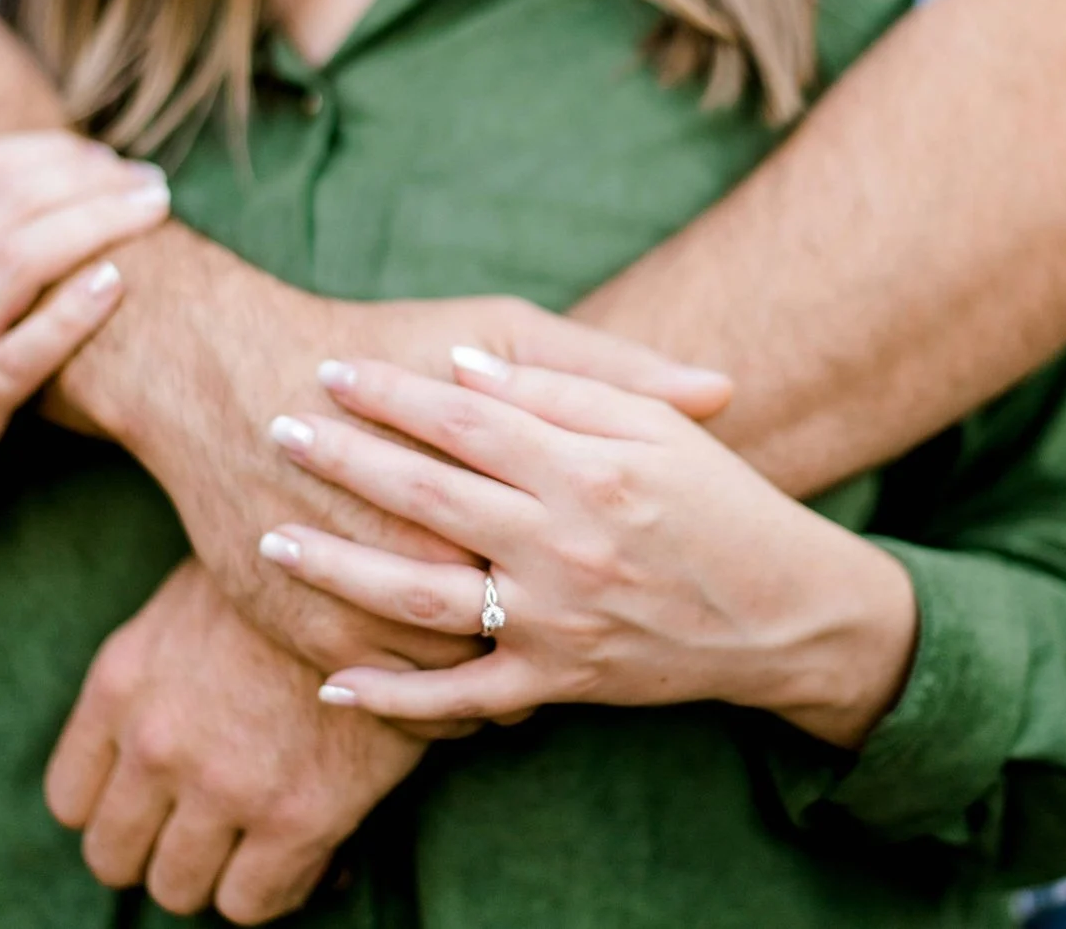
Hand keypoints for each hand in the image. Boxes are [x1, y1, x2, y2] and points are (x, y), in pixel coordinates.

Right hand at [0, 128, 171, 659]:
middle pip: (10, 201)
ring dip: (97, 221)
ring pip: (23, 256)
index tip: (103, 158)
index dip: (52, 152)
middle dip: (89, 176)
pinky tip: (117, 282)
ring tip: (153, 210)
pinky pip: (27, 350)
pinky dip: (72, 313)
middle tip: (145, 181)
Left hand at [45, 560, 423, 922]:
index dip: (112, 813)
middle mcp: (155, 743)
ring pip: (177, 890)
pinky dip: (272, 891)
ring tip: (253, 844)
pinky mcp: (296, 819)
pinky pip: (250, 904)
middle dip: (156, 852)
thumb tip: (157, 735)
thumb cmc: (284, 580)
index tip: (151, 807)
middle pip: (112, 856)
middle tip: (204, 834)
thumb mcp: (185, 606)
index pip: (70, 799)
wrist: (376, 568)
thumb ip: (154, 678)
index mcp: (120, 684)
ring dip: (212, 875)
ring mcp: (222, 786)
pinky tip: (306, 852)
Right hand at [62, 273, 737, 682]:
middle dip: (594, 632)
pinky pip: (396, 699)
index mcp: (492, 470)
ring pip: (471, 673)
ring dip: (516, 682)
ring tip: (555, 672)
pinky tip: (479, 703)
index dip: (640, 568)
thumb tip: (723, 393)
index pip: (590, 544)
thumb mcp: (493, 326)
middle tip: (635, 639)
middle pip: (533, 614)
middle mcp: (431, 543)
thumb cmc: (371, 335)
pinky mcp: (308, 629)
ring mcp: (366, 596)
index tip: (675, 574)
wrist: (216, 371)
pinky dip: (443, 710)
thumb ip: (602, 364)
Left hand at [264, 352, 917, 746]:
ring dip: (338, 569)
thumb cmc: (719, 502)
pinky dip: (396, 697)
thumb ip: (559, 389)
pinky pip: (462, 697)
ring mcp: (556, 621)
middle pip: (426, 498)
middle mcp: (564, 546)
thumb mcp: (654, 427)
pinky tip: (331, 684)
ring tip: (272, 539)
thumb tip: (460, 368)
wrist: (792, 616)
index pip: (464, 420)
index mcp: (586, 471)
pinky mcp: (560, 683)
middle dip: (342, 461)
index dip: (391, 393)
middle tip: (274, 429)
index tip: (327, 370)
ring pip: (422, 598)